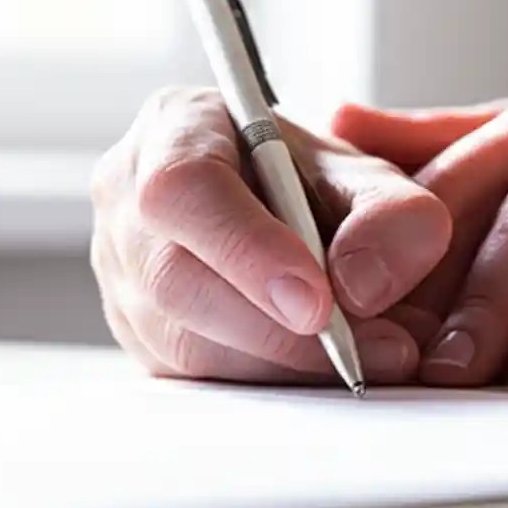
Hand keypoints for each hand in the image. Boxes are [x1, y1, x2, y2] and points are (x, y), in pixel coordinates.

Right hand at [91, 87, 487, 382]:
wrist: (268, 197)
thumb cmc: (299, 176)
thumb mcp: (362, 170)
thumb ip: (388, 211)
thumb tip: (364, 286)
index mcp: (173, 128)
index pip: (184, 187)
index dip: (248, 249)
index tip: (316, 302)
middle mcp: (127, 198)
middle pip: (174, 277)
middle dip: (274, 328)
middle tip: (362, 349)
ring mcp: (119, 271)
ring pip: (182, 341)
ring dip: (278, 363)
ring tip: (359, 357)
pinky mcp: (135, 332)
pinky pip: (192, 374)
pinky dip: (264, 378)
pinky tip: (315, 365)